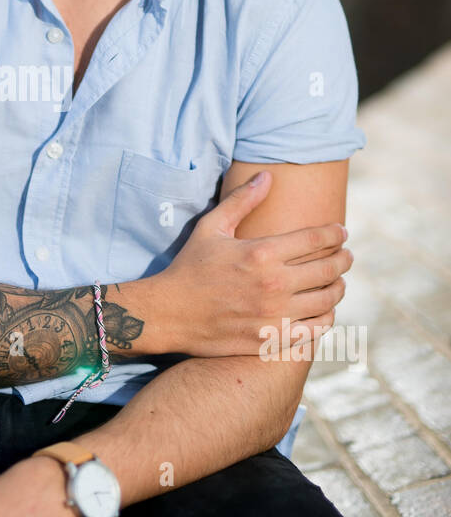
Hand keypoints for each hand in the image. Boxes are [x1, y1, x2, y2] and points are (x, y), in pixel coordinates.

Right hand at [155, 170, 352, 356]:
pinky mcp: (271, 339)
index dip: (336, 233)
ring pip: (327, 300)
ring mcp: (274, 315)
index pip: (317, 238)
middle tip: (347, 256)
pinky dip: (327, 318)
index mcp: (262, 253)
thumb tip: (267, 176)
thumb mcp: (211, 228)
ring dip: (339, 288)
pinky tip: (325, 310)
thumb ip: (242, 201)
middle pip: (329, 269)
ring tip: (338, 282)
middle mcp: (273, 284)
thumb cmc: (190, 267)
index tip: (342, 232)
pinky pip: (316, 329)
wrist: (169, 314)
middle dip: (344, 259)